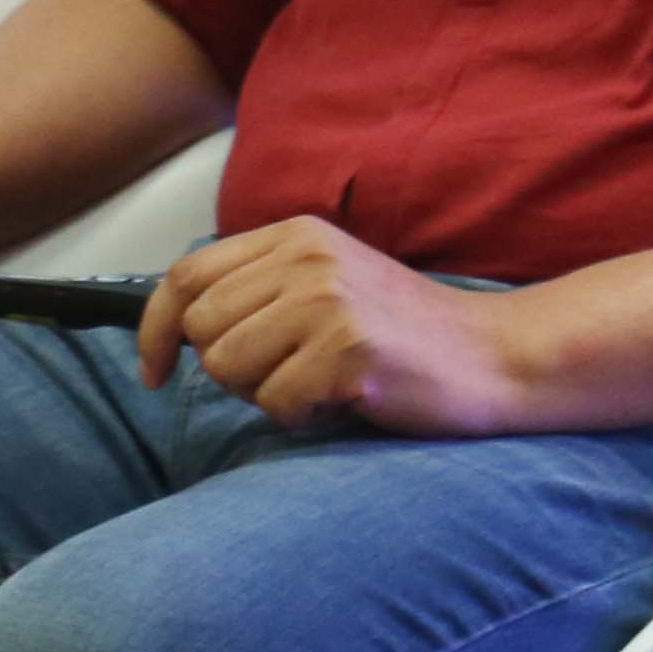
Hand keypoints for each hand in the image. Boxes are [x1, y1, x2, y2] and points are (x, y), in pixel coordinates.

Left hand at [137, 218, 533, 434]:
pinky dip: (303, 416)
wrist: (498, 356)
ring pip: (229, 366)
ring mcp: (330, 301)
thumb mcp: (331, 283)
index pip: (188, 276)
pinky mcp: (349, 349)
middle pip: (203, 327)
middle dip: (228, 369)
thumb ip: (263, 287)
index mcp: (299, 235)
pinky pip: (276, 403)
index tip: (154, 373)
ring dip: (264, 393)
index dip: (155, 329)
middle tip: (284, 377)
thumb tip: (176, 324)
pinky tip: (346, 398)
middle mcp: (309, 258)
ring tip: (318, 384)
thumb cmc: (408, 335)